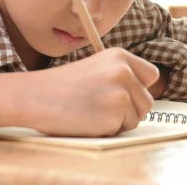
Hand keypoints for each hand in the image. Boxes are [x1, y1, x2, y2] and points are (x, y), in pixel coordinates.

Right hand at [22, 48, 158, 136]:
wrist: (35, 96)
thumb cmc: (62, 86)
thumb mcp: (97, 67)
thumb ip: (121, 75)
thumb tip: (143, 95)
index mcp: (120, 56)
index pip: (151, 75)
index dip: (140, 88)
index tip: (127, 94)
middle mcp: (124, 71)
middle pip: (147, 101)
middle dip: (131, 109)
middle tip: (103, 108)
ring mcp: (120, 93)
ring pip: (136, 117)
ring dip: (119, 121)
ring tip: (93, 112)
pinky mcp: (114, 115)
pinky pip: (121, 130)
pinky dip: (107, 131)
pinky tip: (88, 120)